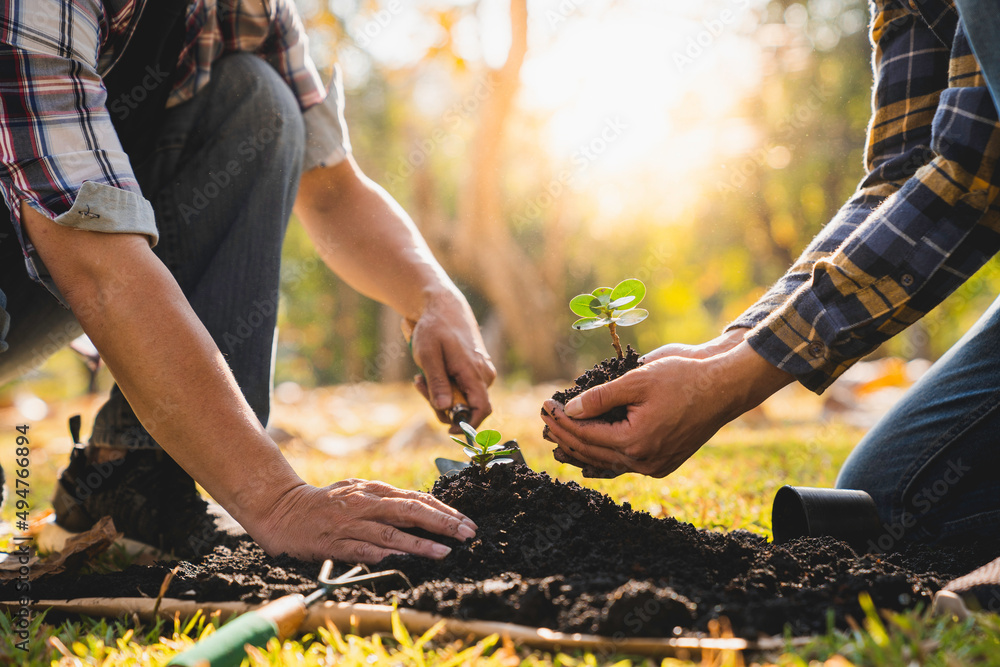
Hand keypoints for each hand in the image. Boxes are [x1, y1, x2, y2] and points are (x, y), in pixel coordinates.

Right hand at [252, 479, 477, 562]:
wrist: (283, 509)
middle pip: (410, 511)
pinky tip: (403, 558)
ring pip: (390, 532)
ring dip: (419, 543)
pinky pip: (363, 549)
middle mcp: (366, 504)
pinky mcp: (335, 542)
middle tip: (466, 533)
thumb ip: (387, 499)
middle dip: (442, 522)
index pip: (416, 498)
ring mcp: (350, 523)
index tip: (466, 522)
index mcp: (374, 490)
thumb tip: (422, 506)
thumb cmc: (327, 503)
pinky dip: (384, 553)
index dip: (444, 510)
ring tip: (444, 551)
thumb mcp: (359, 491)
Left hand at [409, 289, 495, 431]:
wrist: (444, 306)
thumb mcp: (428, 355)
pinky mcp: (475, 370)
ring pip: (462, 398)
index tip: (449, 430)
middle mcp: (484, 375)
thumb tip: (445, 408)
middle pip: (467, 407)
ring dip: (440, 394)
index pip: (481, 409)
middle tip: (419, 384)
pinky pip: (461, 388)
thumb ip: (437, 382)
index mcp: (475, 372)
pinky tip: (430, 370)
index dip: (467, 424)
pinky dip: (445, 385)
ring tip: (420, 376)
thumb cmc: (434, 327)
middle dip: (442, 404)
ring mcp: (481, 372)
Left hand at [540, 334, 792, 477]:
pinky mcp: (663, 463)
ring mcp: (654, 466)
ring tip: (557, 439)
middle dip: (565, 434)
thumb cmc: (683, 377)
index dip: (561, 420)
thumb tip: (570, 410)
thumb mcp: (636, 380)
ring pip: (606, 463)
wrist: (724, 386)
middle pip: (591, 452)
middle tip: (546, 416)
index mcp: (635, 441)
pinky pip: (624, 465)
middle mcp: (643, 461)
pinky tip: (587, 458)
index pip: (584, 434)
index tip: (545, 405)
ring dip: (581, 450)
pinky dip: (603, 459)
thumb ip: (600, 397)